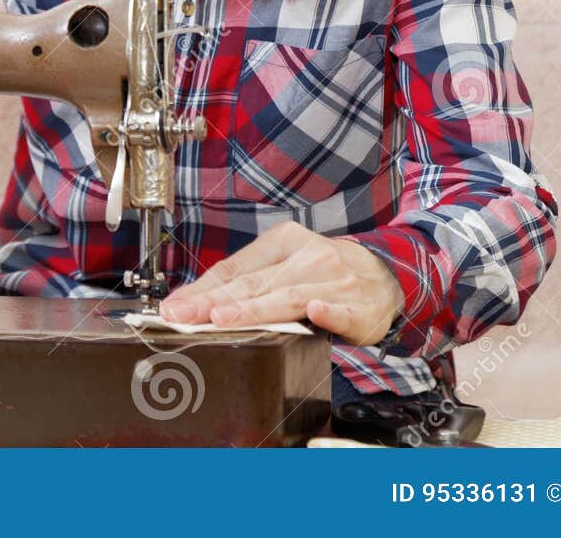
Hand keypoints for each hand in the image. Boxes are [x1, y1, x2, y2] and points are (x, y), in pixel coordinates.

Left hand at [159, 223, 404, 345]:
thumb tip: (193, 301)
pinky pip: (340, 308)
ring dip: (255, 309)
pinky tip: (316, 311)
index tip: (175, 306)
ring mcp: (335, 280)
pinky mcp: (359, 307)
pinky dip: (328, 311)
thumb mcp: (284, 266)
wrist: (386, 276)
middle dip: (214, 301)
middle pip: (255, 283)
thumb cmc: (323, 273)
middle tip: (185, 316)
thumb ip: (245, 283)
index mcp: (284, 242)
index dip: (202, 289)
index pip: (236, 268)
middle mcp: (308, 257)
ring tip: (224, 318)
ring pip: (289, 296)